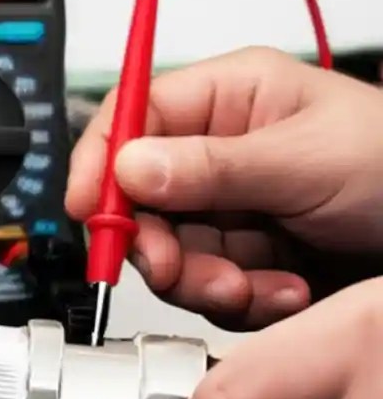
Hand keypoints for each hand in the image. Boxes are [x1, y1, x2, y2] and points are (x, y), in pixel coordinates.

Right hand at [66, 46, 382, 329]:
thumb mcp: (309, 160)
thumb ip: (213, 167)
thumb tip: (129, 166)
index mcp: (229, 99)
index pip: (131, 117)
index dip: (99, 162)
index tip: (90, 209)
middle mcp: (219, 152)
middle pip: (139, 198)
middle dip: (158, 242)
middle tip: (176, 267)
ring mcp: (233, 209)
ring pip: (170, 252)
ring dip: (206, 280)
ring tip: (256, 284)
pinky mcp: (249, 258)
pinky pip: (209, 287)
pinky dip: (243, 300)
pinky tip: (287, 290)